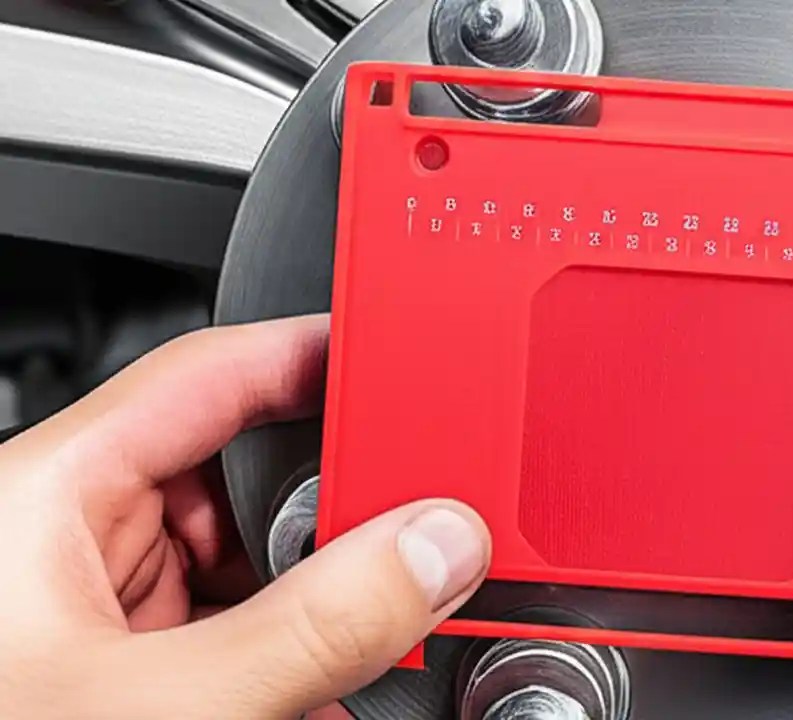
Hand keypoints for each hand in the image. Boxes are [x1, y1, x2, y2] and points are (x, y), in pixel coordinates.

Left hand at [0, 316, 490, 718]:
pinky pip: (238, 633)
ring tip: (383, 628)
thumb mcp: (165, 703)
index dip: (313, 353)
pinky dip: (298, 657)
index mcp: (45, 498)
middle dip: (339, 509)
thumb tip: (434, 550)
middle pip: (246, 476)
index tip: (404, 361)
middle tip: (422, 532)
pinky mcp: (127, 674)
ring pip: (252, 563)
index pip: (207, 374)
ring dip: (324, 599)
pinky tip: (336, 689)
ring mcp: (100, 613)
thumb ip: (318, 622)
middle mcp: (71, 542)